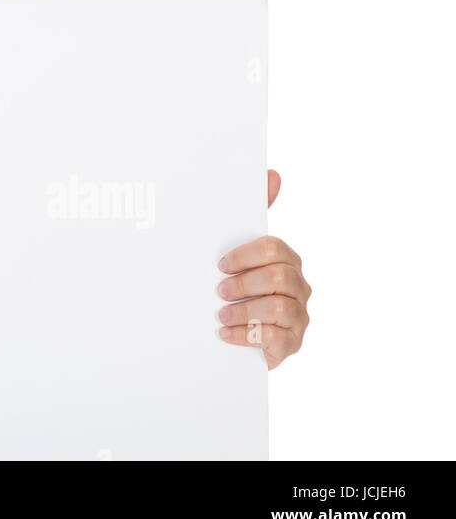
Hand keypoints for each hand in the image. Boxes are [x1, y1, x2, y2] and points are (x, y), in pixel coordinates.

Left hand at [216, 169, 310, 369]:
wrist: (239, 331)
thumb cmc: (241, 286)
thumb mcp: (241, 253)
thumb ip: (254, 215)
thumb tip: (273, 174)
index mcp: (287, 261)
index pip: (275, 249)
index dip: (246, 255)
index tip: (220, 264)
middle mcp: (299, 288)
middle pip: (279, 278)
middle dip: (245, 284)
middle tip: (219, 291)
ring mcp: (299, 317)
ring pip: (280, 309)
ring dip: (245, 311)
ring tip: (221, 315)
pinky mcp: (292, 344)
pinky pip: (277, 339)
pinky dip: (248, 336)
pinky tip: (227, 334)